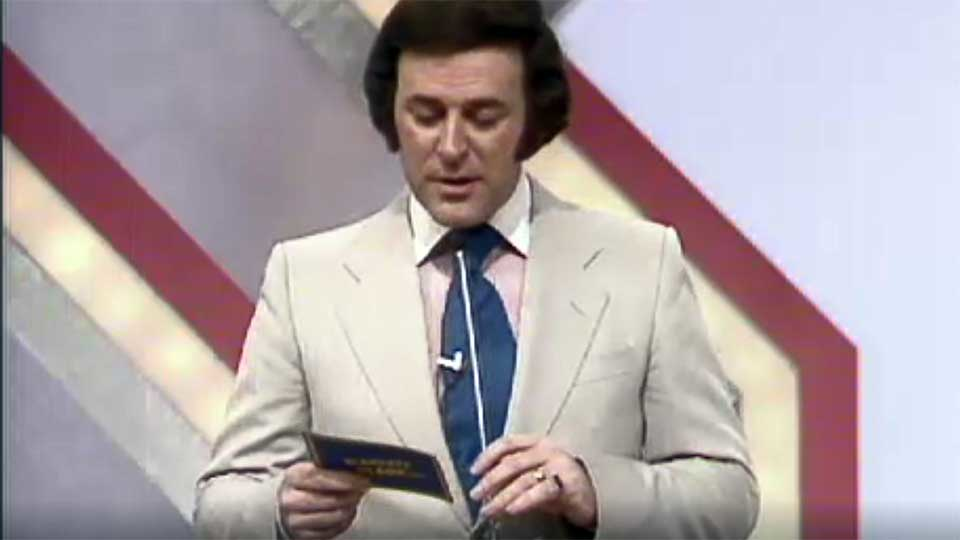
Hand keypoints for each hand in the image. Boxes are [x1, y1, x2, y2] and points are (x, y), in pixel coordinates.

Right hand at [278, 462, 370, 538]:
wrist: (285, 503)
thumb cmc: (304, 483)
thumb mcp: (311, 469)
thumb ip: (330, 468)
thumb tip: (356, 470)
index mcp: (292, 477)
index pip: (317, 477)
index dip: (342, 479)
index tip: (360, 480)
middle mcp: (290, 500)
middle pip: (327, 500)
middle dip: (349, 496)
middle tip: (362, 490)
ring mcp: (295, 520)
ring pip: (331, 518)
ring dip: (349, 509)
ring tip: (355, 500)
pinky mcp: (302, 536)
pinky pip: (330, 531)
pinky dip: (344, 522)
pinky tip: (348, 512)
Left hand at [469, 435, 596, 528]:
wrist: (602, 494)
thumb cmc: (566, 484)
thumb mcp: (540, 476)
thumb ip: (517, 478)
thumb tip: (489, 490)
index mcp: (540, 442)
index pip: (509, 443)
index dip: (489, 455)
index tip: (474, 470)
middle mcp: (549, 450)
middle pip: (512, 462)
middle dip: (490, 480)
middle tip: (477, 495)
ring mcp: (560, 465)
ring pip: (523, 479)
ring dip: (502, 496)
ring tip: (489, 510)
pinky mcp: (569, 484)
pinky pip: (540, 492)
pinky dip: (523, 501)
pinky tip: (512, 510)